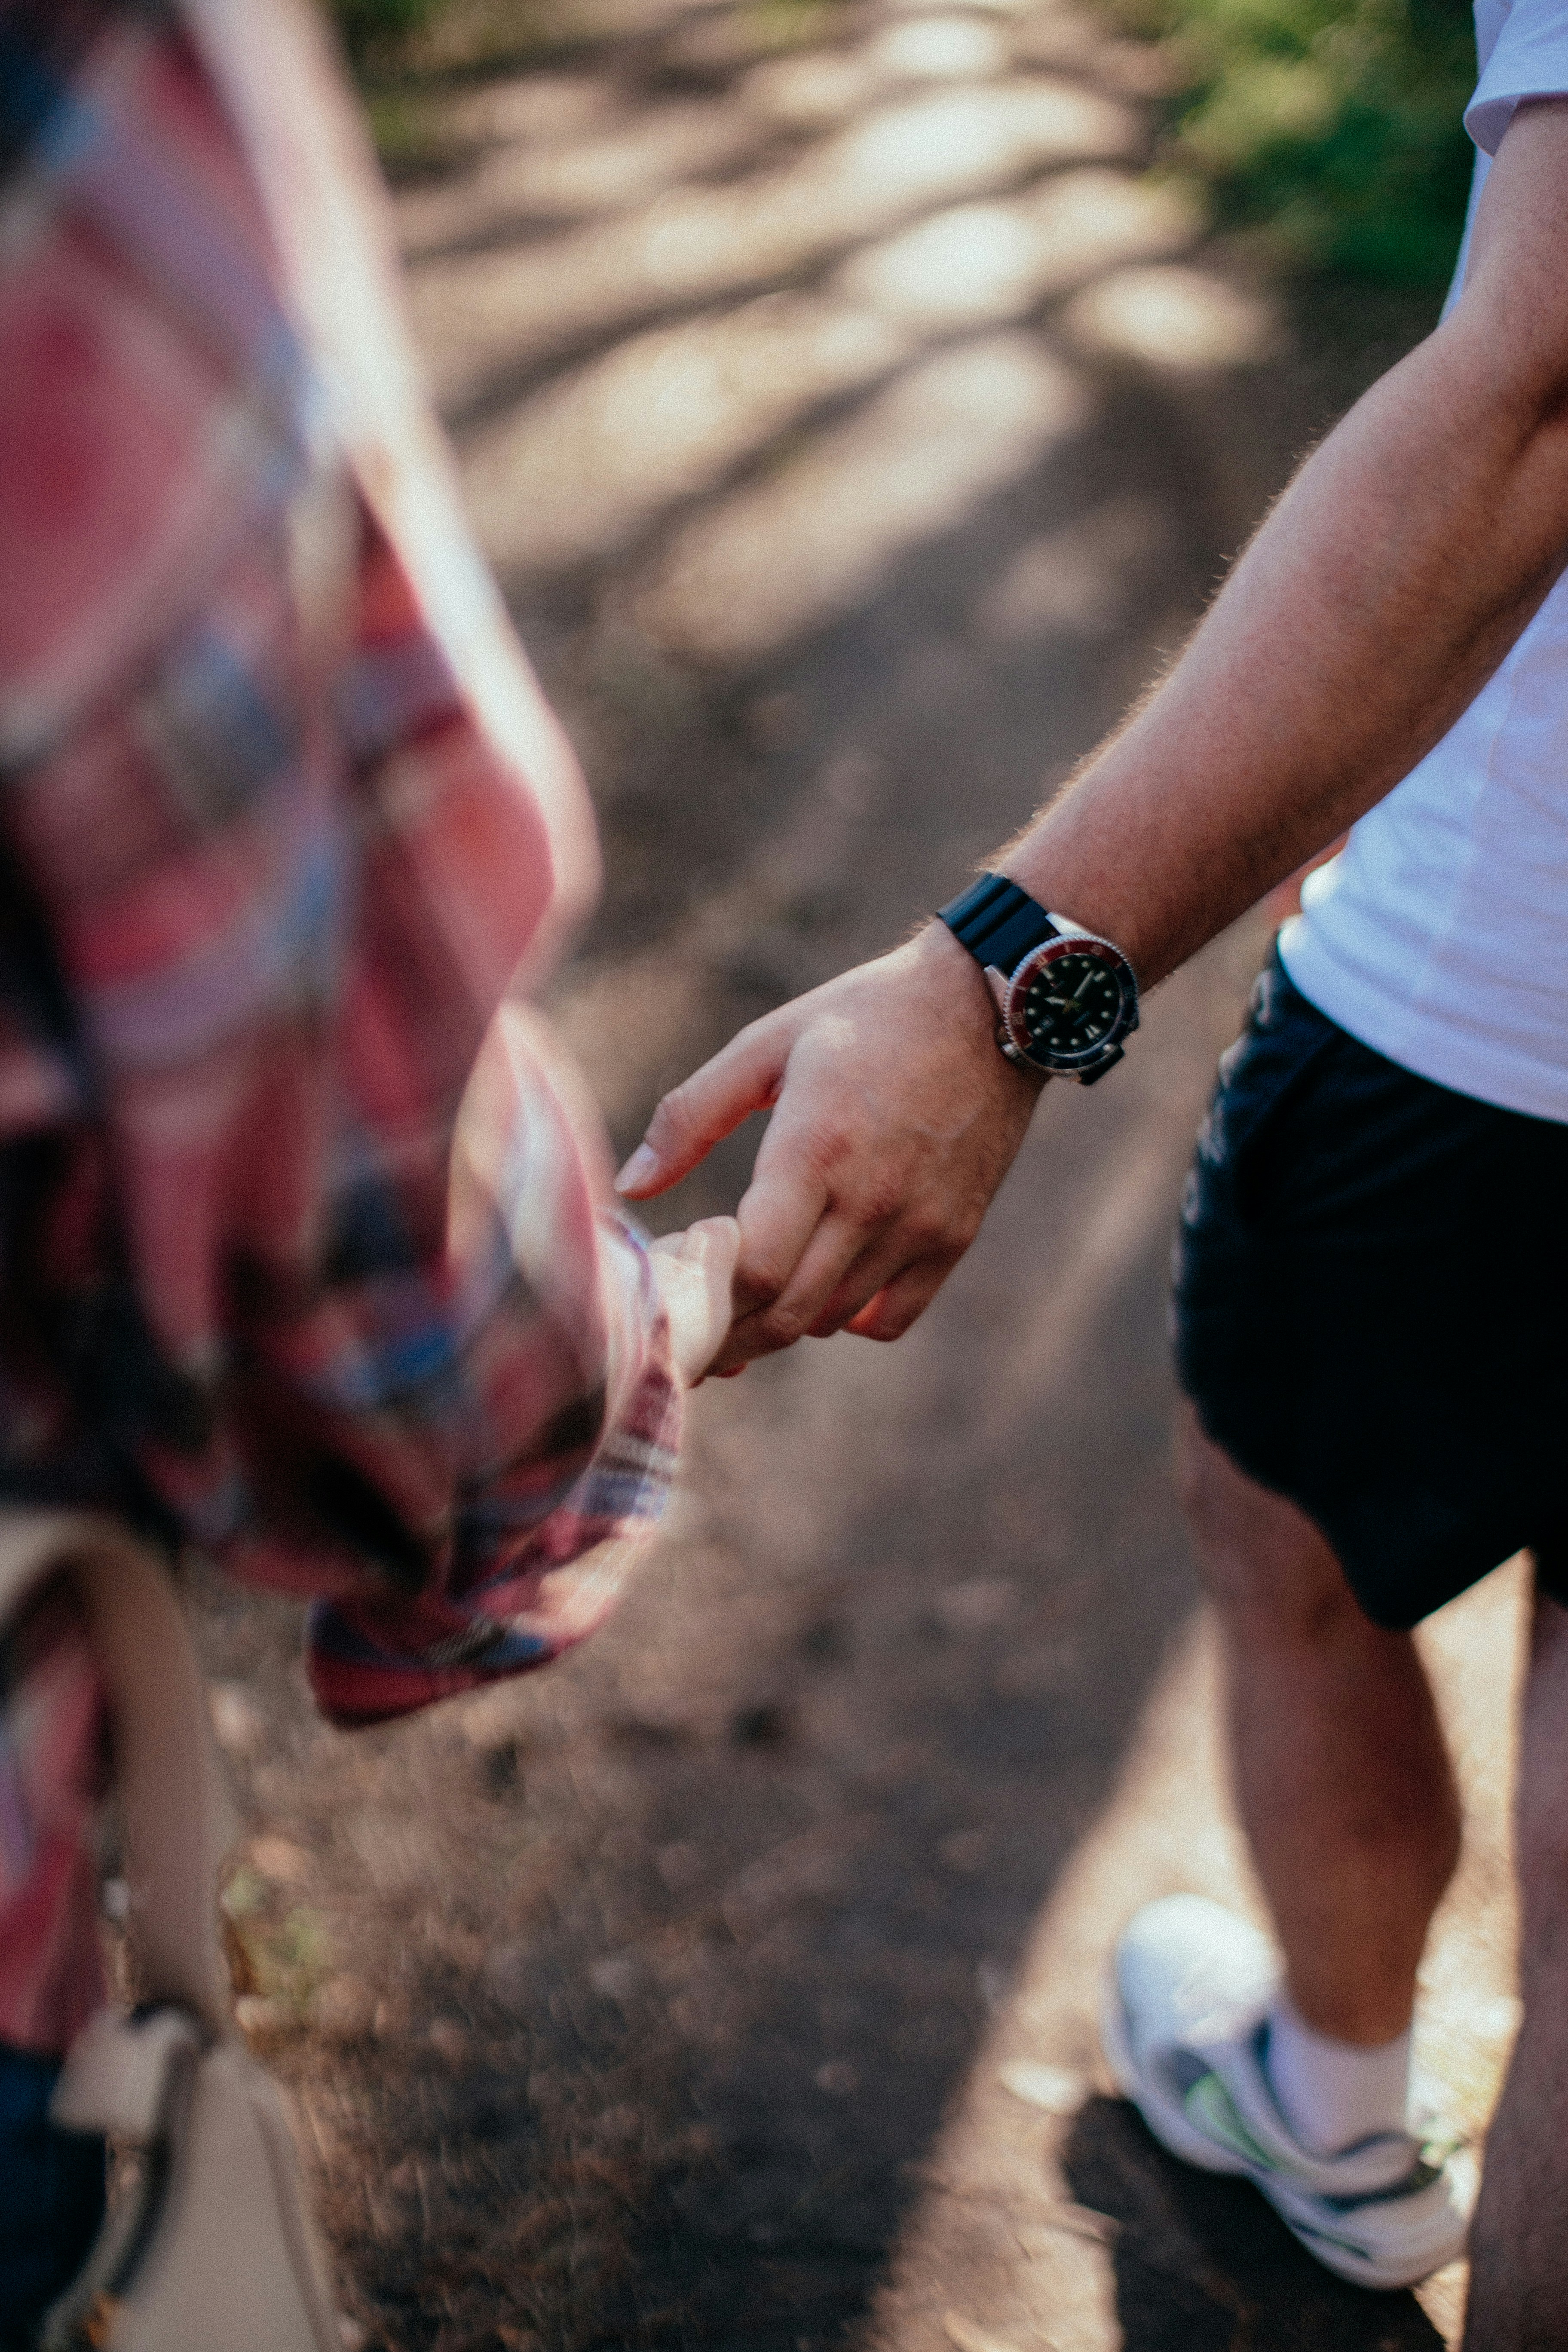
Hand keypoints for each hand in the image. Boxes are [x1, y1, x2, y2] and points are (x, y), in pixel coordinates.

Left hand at [620, 924, 1044, 1372]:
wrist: (989, 1006)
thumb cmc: (866, 1016)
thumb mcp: (767, 1044)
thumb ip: (691, 1114)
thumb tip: (630, 1185)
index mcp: (815, 1148)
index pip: (752, 1268)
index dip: (704, 1293)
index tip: (674, 1283)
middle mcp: (871, 1199)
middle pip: (784, 1313)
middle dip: (726, 1337)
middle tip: (690, 1340)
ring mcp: (919, 1225)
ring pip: (830, 1320)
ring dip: (779, 1325)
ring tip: (743, 1309)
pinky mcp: (954, 1236)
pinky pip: (891, 1318)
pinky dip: (847, 1320)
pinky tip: (821, 1291)